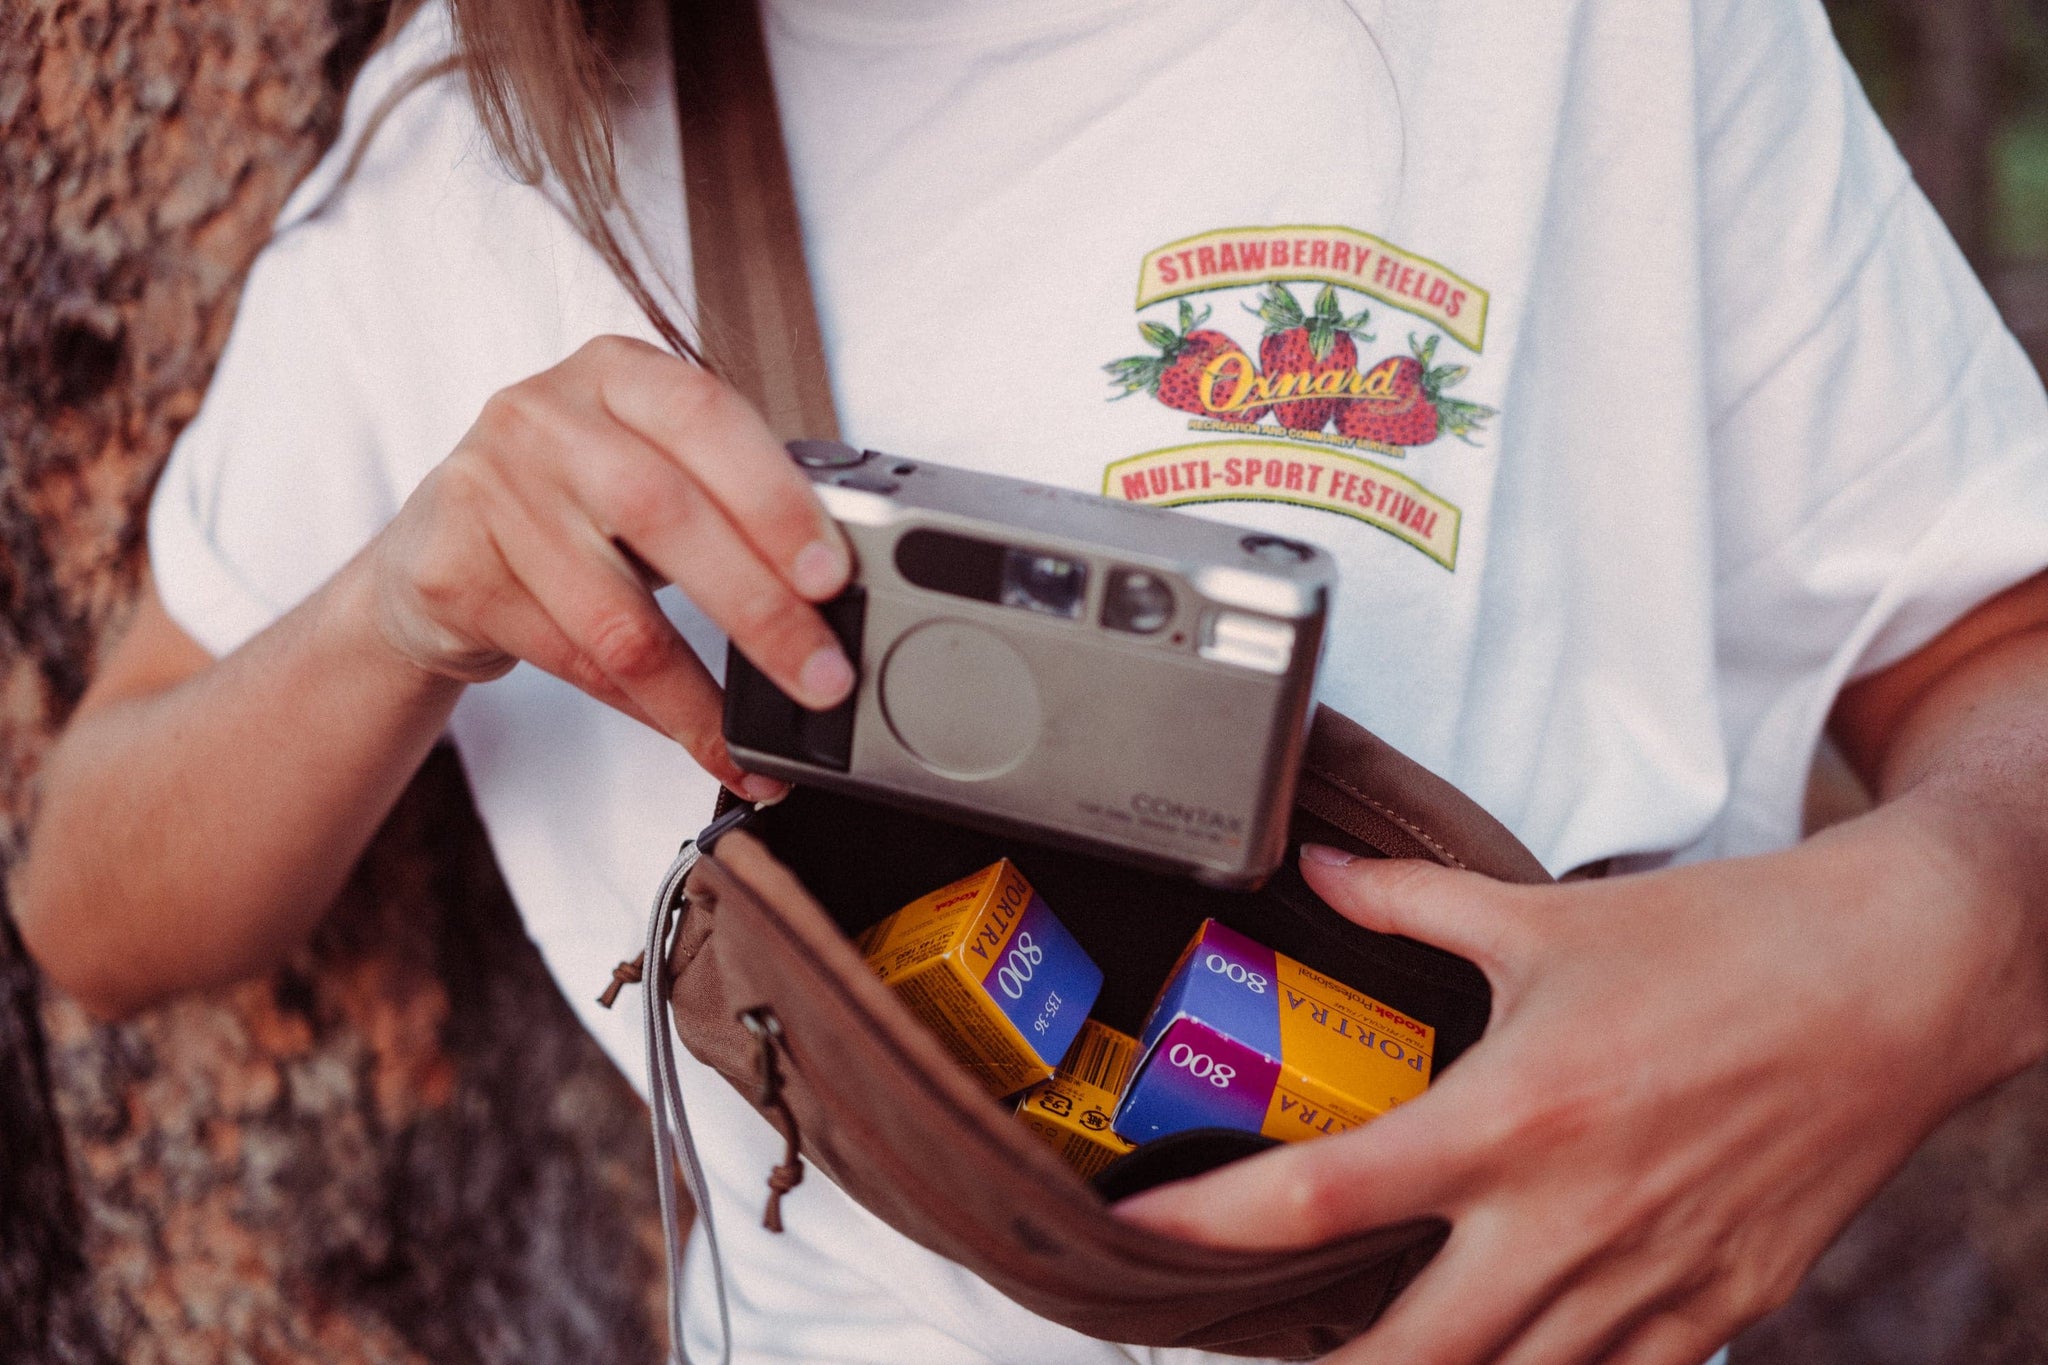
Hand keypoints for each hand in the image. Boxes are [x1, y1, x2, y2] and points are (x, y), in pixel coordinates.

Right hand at [363, 335, 852, 794]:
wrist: (435, 549)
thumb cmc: (575, 503)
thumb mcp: (648, 467)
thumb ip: (728, 499)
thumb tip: (834, 589)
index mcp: (614, 371)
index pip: (706, 417)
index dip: (776, 499)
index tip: (834, 575)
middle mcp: (542, 416)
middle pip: (664, 517)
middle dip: (760, 611)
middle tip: (822, 678)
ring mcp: (487, 489)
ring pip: (617, 614)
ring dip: (701, 694)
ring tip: (759, 745)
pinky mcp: (454, 572)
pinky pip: (574, 659)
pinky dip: (649, 710)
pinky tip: (695, 738)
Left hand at [1118, 802, 2044, 1363]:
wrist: (1897, 982)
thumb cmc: (1721, 943)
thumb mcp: (1545, 914)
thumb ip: (1410, 898)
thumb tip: (1318, 868)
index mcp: (1512, 1117)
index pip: (1321, 1197)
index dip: (1208, 1222)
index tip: (1139, 1231)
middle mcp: (1569, 1222)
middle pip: (1407, 1360)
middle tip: (1245, 1345)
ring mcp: (1649, 1285)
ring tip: (1361, 1355)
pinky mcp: (1717, 1314)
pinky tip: (1500, 1354)